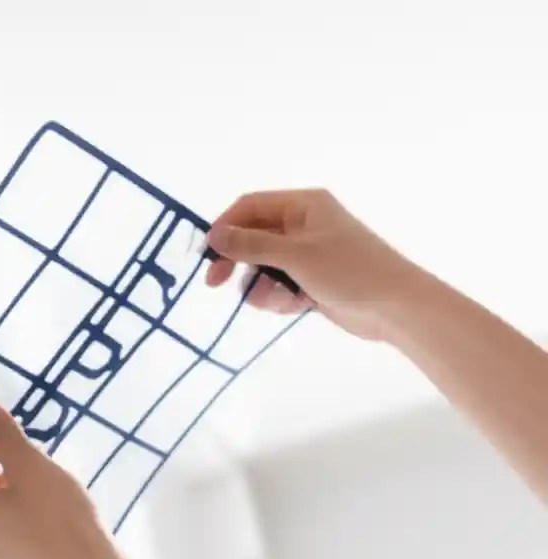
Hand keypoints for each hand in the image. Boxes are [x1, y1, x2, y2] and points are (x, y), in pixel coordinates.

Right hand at [205, 189, 423, 340]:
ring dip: (261, 285)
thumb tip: (213, 235)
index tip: (208, 254)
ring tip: (277, 299)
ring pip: (263, 266)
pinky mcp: (311, 281)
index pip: (250, 206)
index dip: (226, 227)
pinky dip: (278, 297)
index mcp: (303, 205)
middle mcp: (303, 225)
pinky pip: (278, 285)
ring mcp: (307, 254)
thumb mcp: (295, 255)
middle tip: (216, 283)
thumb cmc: (349, 270)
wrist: (396, 307)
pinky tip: (294, 306)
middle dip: (237, 261)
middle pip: (253, 237)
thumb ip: (251, 245)